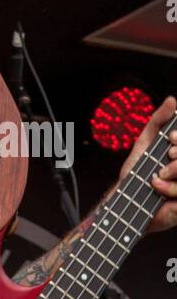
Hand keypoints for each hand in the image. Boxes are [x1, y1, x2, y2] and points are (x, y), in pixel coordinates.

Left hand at [118, 95, 176, 233]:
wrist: (126, 198)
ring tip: (155, 179)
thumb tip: (172, 101)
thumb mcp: (146, 141)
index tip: (170, 139)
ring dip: (173, 175)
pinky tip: (158, 190)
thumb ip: (159, 121)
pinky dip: (170, 191)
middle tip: (163, 163)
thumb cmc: (137, 169)